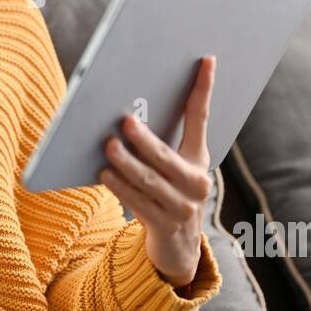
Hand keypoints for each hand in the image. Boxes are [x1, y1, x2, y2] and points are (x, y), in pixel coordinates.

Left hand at [97, 55, 216, 288]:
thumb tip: (127, 111)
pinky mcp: (166, 227)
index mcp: (199, 159)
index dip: (203, 88)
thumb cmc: (166, 194)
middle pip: (165, 155)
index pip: (201, 118)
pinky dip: (120, 187)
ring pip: (149, 180)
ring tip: (108, 147)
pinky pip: (139, 203)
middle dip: (144, 138)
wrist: (177, 249)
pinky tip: (105, 175)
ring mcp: (182, 207)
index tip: (206, 60)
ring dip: (126, 163)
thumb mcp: (170, 169)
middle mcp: (196, 182)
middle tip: (125, 121)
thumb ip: (158, 145)